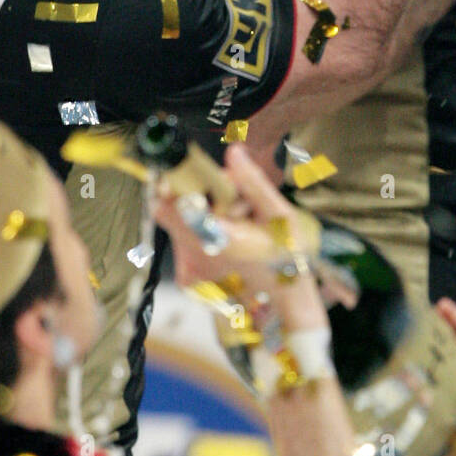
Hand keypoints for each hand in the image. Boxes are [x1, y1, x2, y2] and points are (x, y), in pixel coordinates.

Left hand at [156, 144, 327, 331]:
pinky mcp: (191, 279)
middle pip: (174, 212)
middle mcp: (194, 256)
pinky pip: (188, 244)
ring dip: (203, 217)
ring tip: (239, 225)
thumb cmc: (287, 258)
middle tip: (233, 203)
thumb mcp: (279, 215)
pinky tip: (232, 241)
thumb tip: (233, 152)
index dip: (176, 186)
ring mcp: (190, 271)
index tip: (196, 176)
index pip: (168, 206)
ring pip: (181, 226)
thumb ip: (253, 183)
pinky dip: (205, 236)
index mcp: (214, 239)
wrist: (288, 303)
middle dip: (198, 198)